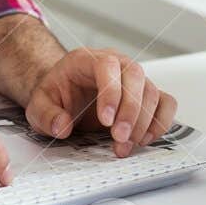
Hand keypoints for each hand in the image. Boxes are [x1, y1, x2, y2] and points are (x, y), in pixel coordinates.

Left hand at [22, 48, 176, 156]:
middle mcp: (116, 64)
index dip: (111, 92)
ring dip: (143, 122)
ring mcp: (133, 79)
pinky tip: (144, 139)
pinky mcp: (145, 95)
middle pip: (136, 76)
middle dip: (130, 111)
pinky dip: (160, 122)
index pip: (107, 65)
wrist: (65, 94)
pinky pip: (166, 103)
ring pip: (152, 92)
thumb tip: (62, 127)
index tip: (105, 120)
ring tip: (125, 145)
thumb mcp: (39, 104)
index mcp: (88, 59)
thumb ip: (46, 115)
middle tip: (119, 138)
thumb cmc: (56, 94)